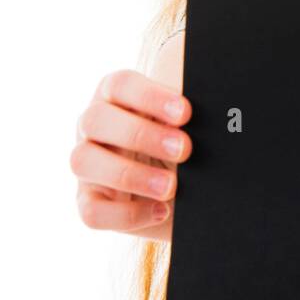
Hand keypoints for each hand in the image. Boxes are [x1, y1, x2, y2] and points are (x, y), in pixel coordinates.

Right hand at [71, 69, 191, 241]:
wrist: (189, 190)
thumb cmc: (186, 144)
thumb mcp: (189, 126)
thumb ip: (191, 117)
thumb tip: (215, 114)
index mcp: (117, 96)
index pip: (120, 85)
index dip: (150, 97)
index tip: (185, 113)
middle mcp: (93, 126)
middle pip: (96, 120)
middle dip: (141, 135)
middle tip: (184, 149)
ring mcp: (86, 165)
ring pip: (83, 162)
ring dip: (130, 175)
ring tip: (171, 185)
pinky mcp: (89, 202)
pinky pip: (92, 211)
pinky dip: (127, 214)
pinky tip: (160, 211)